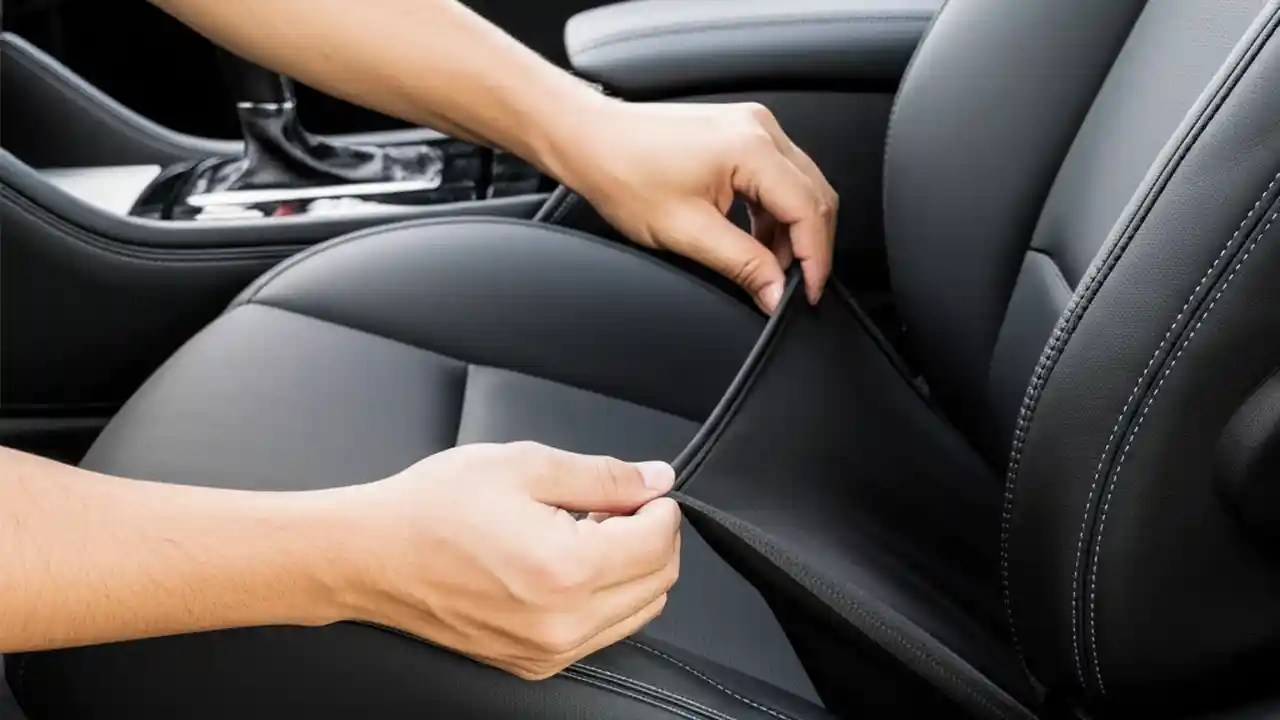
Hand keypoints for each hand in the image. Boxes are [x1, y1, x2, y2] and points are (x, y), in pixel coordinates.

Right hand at [334, 442, 680, 679]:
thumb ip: (603, 476)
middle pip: (658, 581)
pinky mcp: (534, 663)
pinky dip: (603, 597)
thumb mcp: (524, 465)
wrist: (371, 555)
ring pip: (637, 611)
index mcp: (566, 570)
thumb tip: (655, 478)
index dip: (659, 506)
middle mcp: (563, 623)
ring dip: (631, 568)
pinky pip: (601, 633)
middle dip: (652, 537)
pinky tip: (567, 562)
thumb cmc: (433, 508)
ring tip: (587, 532)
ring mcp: (548, 650)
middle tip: (616, 506)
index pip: (659, 542)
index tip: (643, 489)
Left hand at [553, 99, 837, 313]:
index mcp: (752, 148)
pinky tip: (756, 239)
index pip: (809, 209)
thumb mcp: (686, 232)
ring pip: (799, 186)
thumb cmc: (623, 173)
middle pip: (814, 195)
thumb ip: (742, 264)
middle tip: (793, 286)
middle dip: (809, 246)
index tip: (807, 292)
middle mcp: (759, 129)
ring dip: (791, 230)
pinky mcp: (739, 133)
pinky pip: (777, 177)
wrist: (590, 140)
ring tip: (768, 267)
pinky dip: (774, 212)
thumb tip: (776, 293)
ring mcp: (751, 127)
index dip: (815, 258)